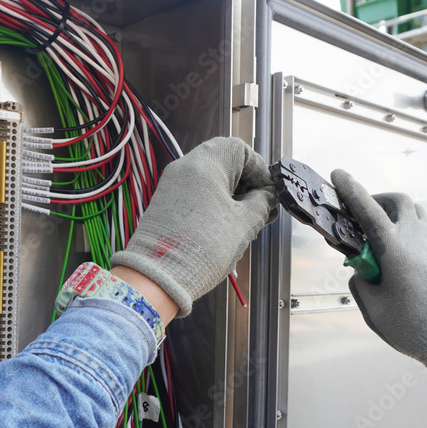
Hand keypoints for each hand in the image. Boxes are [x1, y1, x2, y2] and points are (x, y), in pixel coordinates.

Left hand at [110, 137, 277, 316]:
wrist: (158, 277)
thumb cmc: (200, 249)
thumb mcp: (244, 223)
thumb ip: (261, 203)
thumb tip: (267, 197)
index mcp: (205, 163)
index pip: (240, 150)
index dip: (260, 171)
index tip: (267, 193)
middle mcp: (184, 168)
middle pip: (224, 163)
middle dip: (246, 185)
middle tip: (258, 208)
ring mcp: (172, 184)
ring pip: (210, 179)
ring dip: (230, 196)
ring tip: (243, 223)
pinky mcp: (165, 202)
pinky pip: (195, 193)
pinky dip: (213, 204)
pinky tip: (223, 227)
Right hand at [330, 170, 426, 384]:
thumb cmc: (410, 326)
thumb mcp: (372, 308)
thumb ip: (360, 283)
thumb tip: (361, 272)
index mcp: (394, 248)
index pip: (367, 210)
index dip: (351, 190)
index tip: (338, 174)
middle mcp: (415, 240)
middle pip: (398, 201)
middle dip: (377, 199)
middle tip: (361, 211)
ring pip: (417, 211)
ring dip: (397, 212)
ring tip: (382, 227)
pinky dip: (416, 227)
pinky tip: (407, 243)